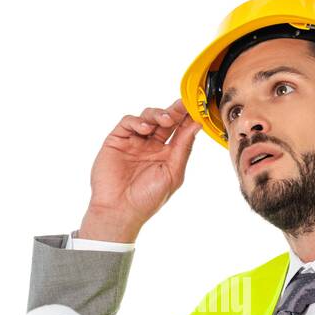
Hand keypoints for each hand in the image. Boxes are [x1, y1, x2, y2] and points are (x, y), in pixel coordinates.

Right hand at [80, 99, 202, 241]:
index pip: (179, 131)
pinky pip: (128, 123)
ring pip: (147, 117)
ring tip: (165, 120)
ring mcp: (134, 142)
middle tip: (183, 104)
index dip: (188, 118)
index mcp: (167, 155)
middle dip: (175, 111)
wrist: (120, 210)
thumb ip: (184, 148)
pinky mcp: (117, 140)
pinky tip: (145, 129)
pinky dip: (137, 121)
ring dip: (158, 114)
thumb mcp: (173, 173)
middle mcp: (151, 146)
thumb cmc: (147, 198)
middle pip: (165, 120)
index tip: (197, 107)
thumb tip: (196, 125)